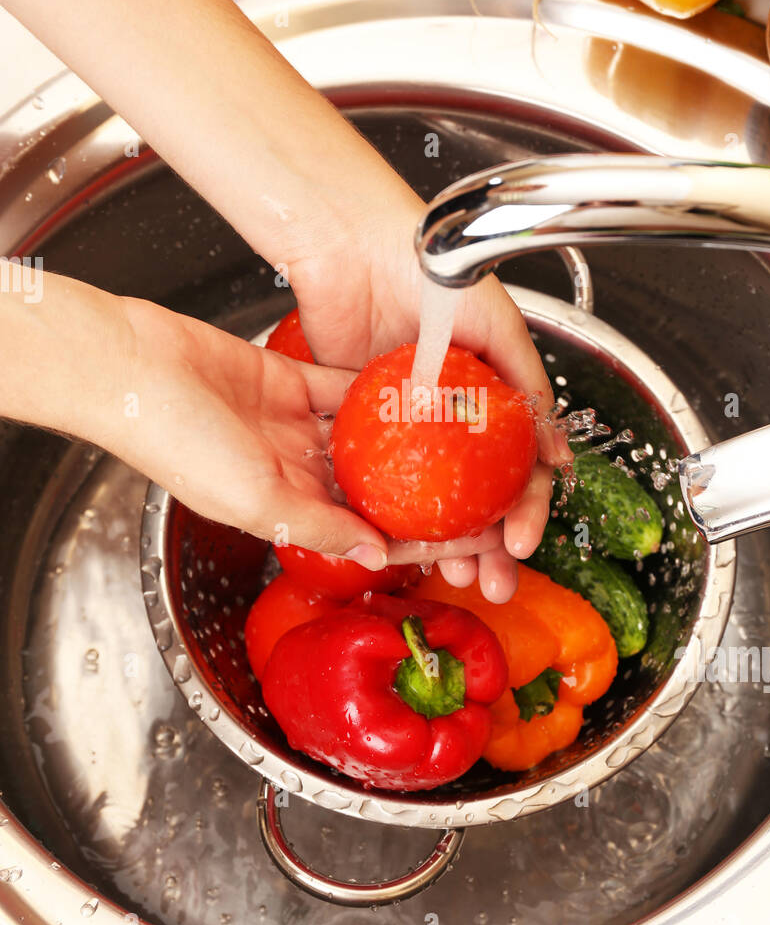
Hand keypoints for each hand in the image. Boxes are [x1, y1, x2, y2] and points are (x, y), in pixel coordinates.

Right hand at [112, 295, 503, 567]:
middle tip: (483, 490)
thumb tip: (377, 556)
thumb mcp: (252, 498)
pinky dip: (380, 389)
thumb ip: (318, 524)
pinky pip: (344, 388)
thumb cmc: (173, 440)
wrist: (131, 368)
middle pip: (378, 488)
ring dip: (410, 439)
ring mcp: (292, 426)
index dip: (424, 539)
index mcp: (284, 510)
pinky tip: (424, 384)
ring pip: (367, 439)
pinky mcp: (288, 381)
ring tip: (464, 437)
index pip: (371, 532)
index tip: (472, 542)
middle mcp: (294, 472)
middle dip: (428, 493)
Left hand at [286, 194, 566, 600]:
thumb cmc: (432, 271)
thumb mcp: (498, 328)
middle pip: (479, 495)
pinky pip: (386, 476)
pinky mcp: (364, 417)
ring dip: (449, 539)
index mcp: (492, 394)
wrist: (356, 246)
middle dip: (492, 544)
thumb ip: (529, 388)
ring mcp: (409, 420)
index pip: (519, 468)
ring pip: (435, 496)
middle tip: (495, 580)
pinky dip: (397, 513)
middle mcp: (454, 413)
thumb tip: (558, 457)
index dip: (526, 508)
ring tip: (455, 573)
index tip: (523, 541)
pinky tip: (404, 543)